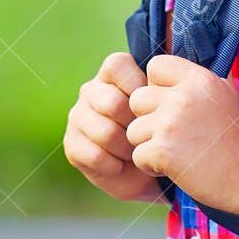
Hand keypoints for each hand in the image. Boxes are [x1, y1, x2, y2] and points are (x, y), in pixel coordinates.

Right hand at [64, 52, 164, 203]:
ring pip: (106, 131)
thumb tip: (166, 78)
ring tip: (136, 153)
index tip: (153, 106)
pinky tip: (120, 166)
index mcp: (112, 74)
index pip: (116, 64)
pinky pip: (95, 155)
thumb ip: (164, 88)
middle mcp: (91, 90)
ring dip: (127, 149)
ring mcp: (77, 116)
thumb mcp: (167, 107)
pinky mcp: (71, 143)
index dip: (136, 86)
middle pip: (112, 102)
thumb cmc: (160, 134)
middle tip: (147, 136)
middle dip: (136, 126)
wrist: (148, 174)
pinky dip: (114, 166)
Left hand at [126, 53, 238, 210]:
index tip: (172, 106)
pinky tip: (174, 168)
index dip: (157, 86)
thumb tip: (167, 62)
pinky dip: (150, 166)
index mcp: (199, 79)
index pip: (156, 65)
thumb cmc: (233, 139)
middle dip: (147, 119)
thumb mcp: (223, 95)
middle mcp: (183, 97)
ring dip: (148, 145)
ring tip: (176, 153)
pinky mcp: (163, 151)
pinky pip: (137, 155)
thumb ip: (195, 79)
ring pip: (133, 130)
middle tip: (173, 135)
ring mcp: (171, 123)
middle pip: (137, 99)